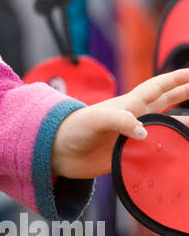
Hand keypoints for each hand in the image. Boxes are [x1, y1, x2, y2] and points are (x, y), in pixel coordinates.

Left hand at [50, 68, 188, 177]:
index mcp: (129, 104)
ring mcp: (134, 137)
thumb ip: (119, 120)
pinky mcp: (130, 156)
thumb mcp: (95, 119)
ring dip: (183, 125)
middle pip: (167, 102)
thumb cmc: (73, 129)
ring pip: (166, 127)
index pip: (158, 88)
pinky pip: (157, 151)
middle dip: (185, 93)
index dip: (176, 80)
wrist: (59, 153)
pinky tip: (182, 152)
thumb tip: (144, 132)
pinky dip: (171, 150)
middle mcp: (135, 118)